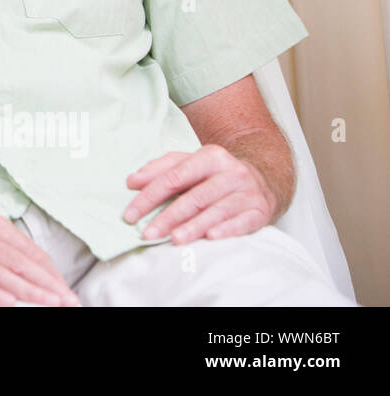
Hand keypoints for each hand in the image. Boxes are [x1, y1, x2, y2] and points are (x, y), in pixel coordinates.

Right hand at [0, 209, 79, 305]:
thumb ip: (4, 247)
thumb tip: (41, 272)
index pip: (27, 249)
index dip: (50, 271)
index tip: (66, 289)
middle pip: (19, 261)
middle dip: (48, 283)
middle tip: (69, 300)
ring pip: (2, 273)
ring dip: (30, 291)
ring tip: (52, 304)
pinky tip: (11, 304)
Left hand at [123, 144, 276, 243]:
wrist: (264, 180)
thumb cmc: (215, 175)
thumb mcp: (189, 164)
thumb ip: (160, 170)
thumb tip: (132, 181)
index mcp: (209, 156)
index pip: (173, 177)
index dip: (149, 197)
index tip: (131, 214)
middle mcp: (231, 172)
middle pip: (194, 197)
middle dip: (168, 217)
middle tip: (148, 233)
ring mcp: (247, 192)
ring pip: (216, 210)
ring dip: (194, 227)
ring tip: (174, 239)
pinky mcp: (260, 211)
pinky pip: (242, 222)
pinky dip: (226, 230)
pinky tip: (210, 238)